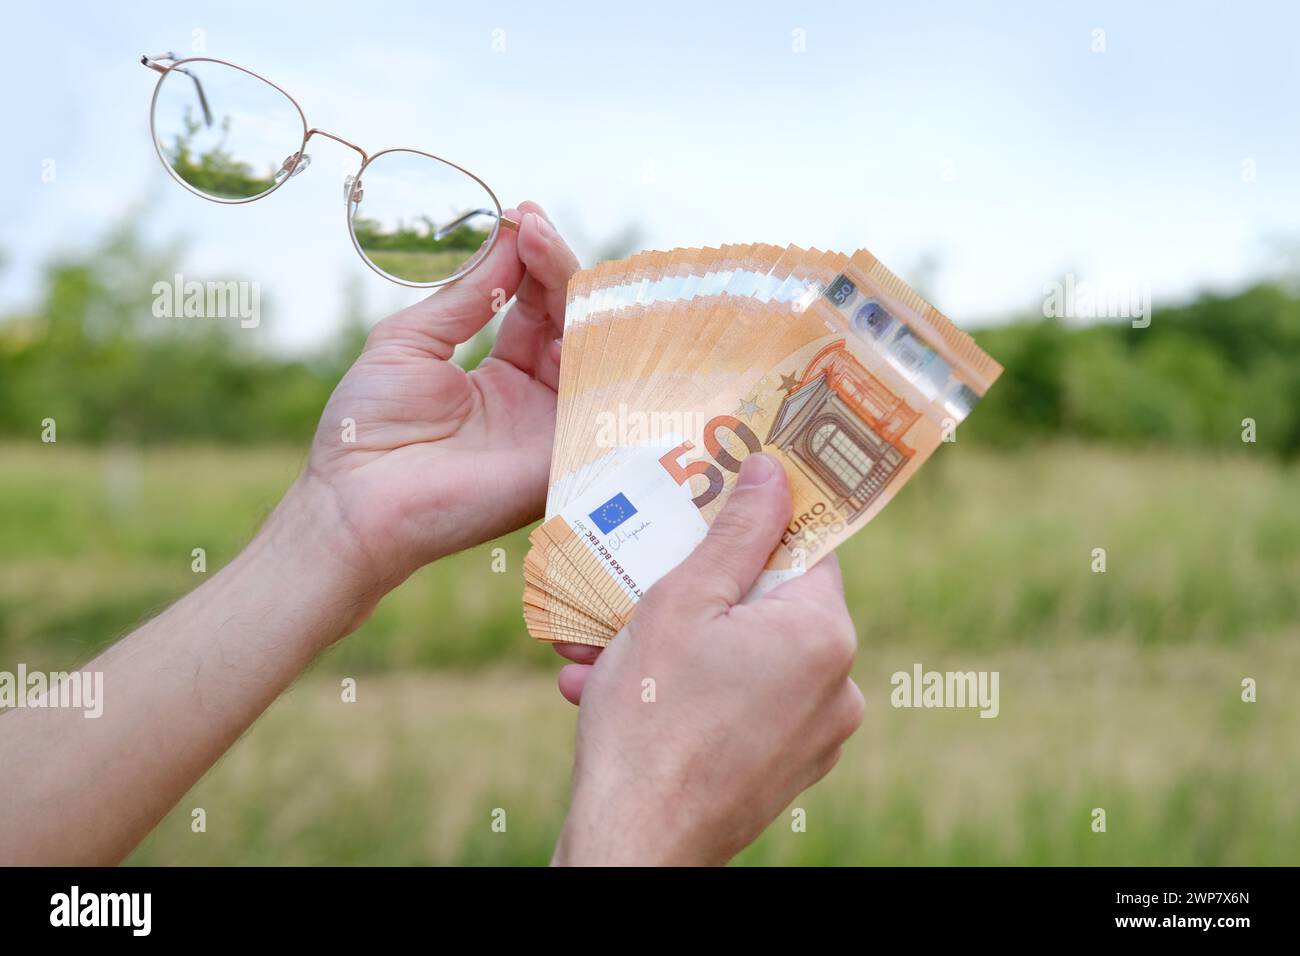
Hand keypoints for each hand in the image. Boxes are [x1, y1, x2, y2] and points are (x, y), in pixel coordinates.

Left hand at [295, 201, 579, 612]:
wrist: (355, 502)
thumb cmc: (369, 429)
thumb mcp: (413, 342)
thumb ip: (466, 297)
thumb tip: (509, 237)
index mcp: (504, 375)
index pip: (538, 307)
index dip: (533, 260)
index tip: (519, 216)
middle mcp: (539, 399)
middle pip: (572, 321)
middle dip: (555, 266)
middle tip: (531, 226)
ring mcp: (556, 427)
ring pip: (592, 348)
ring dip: (572, 292)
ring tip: (540, 247)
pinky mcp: (565, 456)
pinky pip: (598, 395)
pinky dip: (589, 344)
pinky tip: (565, 304)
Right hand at [551, 453, 864, 865]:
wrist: (635, 845)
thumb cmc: (649, 720)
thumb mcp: (681, 602)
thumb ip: (737, 533)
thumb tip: (775, 470)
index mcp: (823, 635)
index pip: (803, 548)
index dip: (751, 526)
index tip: (707, 512)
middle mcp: (837, 687)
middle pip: (766, 605)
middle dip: (692, 594)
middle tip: (631, 585)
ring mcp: (815, 736)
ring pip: (742, 657)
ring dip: (674, 646)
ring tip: (599, 648)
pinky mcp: (786, 770)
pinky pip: (739, 704)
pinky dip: (688, 691)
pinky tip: (613, 688)